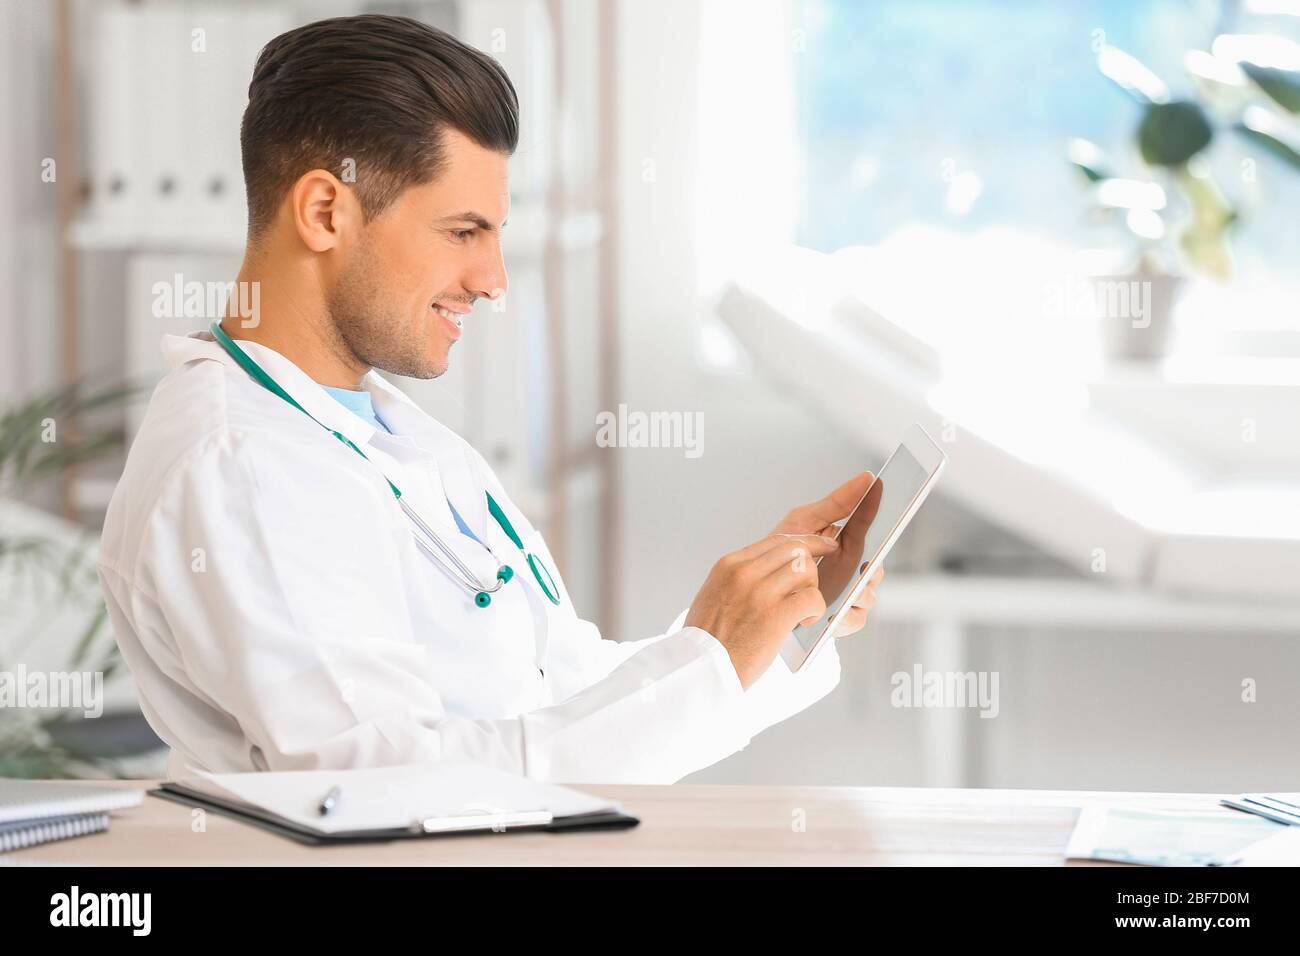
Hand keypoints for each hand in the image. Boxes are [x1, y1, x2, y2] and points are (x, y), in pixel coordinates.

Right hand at [685, 533, 838, 688]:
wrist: (701, 667)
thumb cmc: (708, 638)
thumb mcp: (714, 593)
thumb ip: (738, 578)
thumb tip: (769, 572)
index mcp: (728, 565)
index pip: (775, 541)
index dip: (803, 542)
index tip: (819, 547)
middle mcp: (744, 572)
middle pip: (794, 549)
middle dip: (812, 564)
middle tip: (814, 583)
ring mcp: (760, 592)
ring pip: (806, 569)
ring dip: (812, 588)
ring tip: (802, 610)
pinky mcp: (776, 615)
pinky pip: (813, 598)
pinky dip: (816, 610)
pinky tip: (805, 622)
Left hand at [772, 471, 884, 639]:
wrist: (758, 589)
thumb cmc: (783, 551)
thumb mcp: (805, 522)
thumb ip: (836, 503)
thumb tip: (867, 478)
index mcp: (847, 542)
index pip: (872, 532)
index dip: (881, 519)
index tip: (885, 516)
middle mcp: (851, 569)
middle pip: (876, 569)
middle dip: (875, 569)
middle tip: (868, 567)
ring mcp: (846, 594)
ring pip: (868, 595)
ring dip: (862, 594)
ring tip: (852, 591)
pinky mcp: (837, 617)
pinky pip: (855, 619)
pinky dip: (848, 616)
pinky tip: (836, 612)